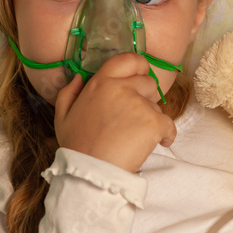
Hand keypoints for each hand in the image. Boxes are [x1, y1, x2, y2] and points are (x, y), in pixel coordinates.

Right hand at [54, 52, 176, 173]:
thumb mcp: (62, 117)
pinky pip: (169, 125)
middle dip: (146, 97)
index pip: (127, 59)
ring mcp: (139, 105)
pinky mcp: (153, 122)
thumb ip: (69, 92)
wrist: (92, 172)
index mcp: (100, 83)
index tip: (141, 75)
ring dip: (152, 118)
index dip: (139, 65)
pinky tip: (156, 144)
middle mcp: (121, 88)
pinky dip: (166, 135)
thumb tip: (80, 77)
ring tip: (138, 136)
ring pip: (157, 106)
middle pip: (148, 83)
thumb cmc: (76, 146)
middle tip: (135, 117)